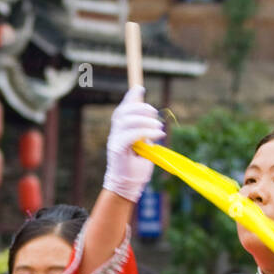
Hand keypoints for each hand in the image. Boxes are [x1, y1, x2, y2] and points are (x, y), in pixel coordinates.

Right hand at [102, 86, 164, 202]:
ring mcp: (114, 141)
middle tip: (156, 115)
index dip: (130, 97)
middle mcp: (115, 133)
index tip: (140, 88)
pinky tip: (157, 135)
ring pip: (127, 121)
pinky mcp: (118, 150)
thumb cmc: (136, 167)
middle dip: (142, 109)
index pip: (123, 109)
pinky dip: (145, 132)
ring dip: (145, 121)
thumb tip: (152, 117)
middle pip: (124, 112)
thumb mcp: (144, 144)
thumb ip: (145, 130)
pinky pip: (129, 135)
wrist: (128, 186)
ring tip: (159, 127)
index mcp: (120, 131)